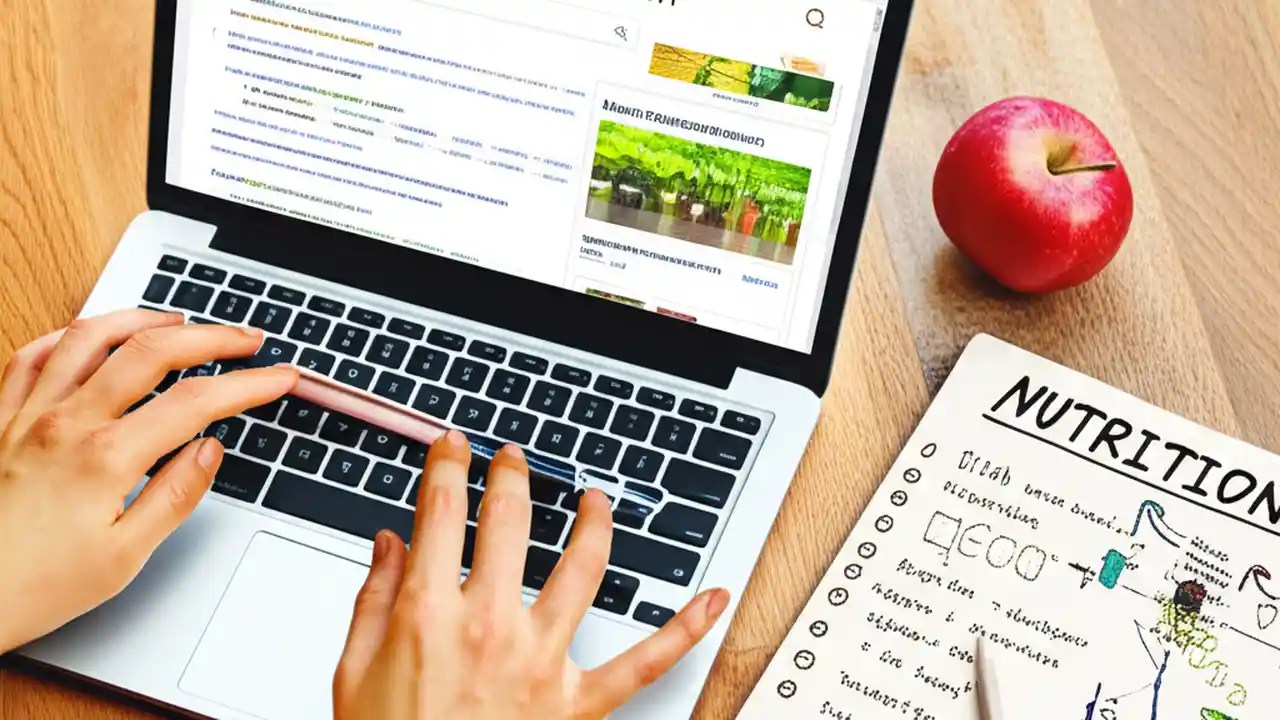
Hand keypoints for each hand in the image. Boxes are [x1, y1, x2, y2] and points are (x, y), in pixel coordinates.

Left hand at [0, 309, 297, 652]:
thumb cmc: (33, 587)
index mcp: (106, 458)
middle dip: (210, 337)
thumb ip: (173, 496)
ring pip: (90, 338)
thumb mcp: (123, 558)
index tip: (278, 377)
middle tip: (245, 339)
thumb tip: (209, 452)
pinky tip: (91, 337)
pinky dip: (68, 337)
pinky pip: (32, 357)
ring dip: (142, 320)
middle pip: (151, 352)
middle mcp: (67, 423)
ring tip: (178, 320)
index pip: (196, 402)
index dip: (248, 384)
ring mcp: (28, 415)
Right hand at [334, 431, 729, 719]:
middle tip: (513, 458)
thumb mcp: (353, 672)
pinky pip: (645, 663)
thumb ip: (374, 598)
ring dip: (594, 522)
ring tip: (595, 499)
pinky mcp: (577, 703)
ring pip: (583, 568)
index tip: (454, 447)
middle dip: (511, 477)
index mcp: (430, 614)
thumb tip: (389, 542)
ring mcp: (541, 662)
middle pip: (510, 522)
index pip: (442, 513)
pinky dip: (685, 630)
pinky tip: (713, 600)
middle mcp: (491, 627)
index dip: (448, 467)